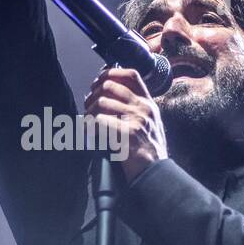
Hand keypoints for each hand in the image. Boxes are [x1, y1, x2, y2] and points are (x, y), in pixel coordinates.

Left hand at [83, 67, 168, 181]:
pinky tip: (89, 132)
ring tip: (88, 121)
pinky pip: (100, 120)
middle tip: (88, 105)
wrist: (155, 171)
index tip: (99, 80)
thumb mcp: (150, 123)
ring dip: (90, 111)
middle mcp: (144, 107)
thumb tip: (108, 96)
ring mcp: (137, 119)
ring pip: (103, 102)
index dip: (111, 72)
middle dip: (94, 94)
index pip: (131, 75)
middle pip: (111, 85)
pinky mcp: (128, 133)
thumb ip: (135, 108)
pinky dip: (90, 126)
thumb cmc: (149, 150)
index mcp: (148, 103)